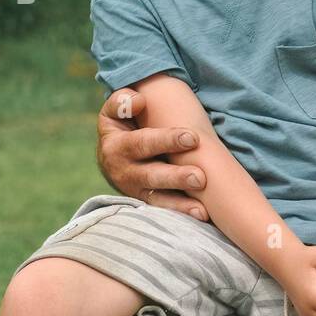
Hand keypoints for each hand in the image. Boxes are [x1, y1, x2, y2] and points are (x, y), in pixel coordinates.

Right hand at [97, 89, 206, 218]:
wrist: (112, 156)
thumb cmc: (122, 126)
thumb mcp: (114, 112)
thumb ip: (121, 102)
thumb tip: (138, 101)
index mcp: (116, 146)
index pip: (142, 142)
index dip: (166, 140)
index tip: (192, 138)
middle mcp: (123, 171)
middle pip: (151, 175)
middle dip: (176, 177)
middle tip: (201, 177)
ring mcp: (134, 190)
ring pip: (157, 198)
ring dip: (180, 203)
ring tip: (202, 207)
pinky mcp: (145, 202)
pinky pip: (164, 209)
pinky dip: (181, 212)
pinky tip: (202, 214)